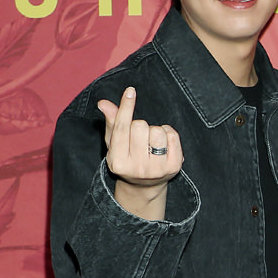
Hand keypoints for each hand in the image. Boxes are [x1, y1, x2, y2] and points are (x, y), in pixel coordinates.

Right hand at [98, 87, 182, 218]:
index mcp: (117, 161)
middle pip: (141, 126)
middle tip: (140, 137)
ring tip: (151, 142)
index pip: (122, 129)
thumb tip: (104, 103)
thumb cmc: (127, 159)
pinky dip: (168, 133)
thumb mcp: (114, 144)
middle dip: (140, 125)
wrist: (144, 186)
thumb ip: (111, 123)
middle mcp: (137, 168)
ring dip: (155, 130)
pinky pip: (173, 136)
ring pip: (158, 130)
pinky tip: (163, 144)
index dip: (126, 108)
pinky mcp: (174, 167)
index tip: (130, 91)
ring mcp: (157, 169)